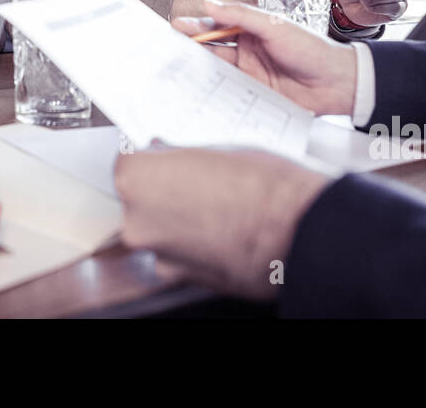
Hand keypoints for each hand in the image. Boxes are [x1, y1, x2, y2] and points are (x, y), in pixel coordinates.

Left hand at [115, 146, 331, 299]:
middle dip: (162, 191)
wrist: (298, 232)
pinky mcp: (178, 277)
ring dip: (177, 220)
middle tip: (197, 183)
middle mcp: (136, 218)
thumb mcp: (216, 148)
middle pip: (138, 198)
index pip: (128, 163)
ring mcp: (156, 252)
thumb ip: (180, 156)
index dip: (152, 161)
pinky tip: (220, 232)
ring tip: (216, 209)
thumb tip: (172, 157)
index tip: (166, 160)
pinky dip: (191, 245)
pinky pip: (175, 253)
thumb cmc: (264, 186)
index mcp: (137, 177)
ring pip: (157, 228)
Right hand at [172, 0, 356, 114]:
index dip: (197, 26)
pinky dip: (215, 89)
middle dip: (192, 46)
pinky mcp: (253, 93)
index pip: (218, 25)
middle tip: (171, 46)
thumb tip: (210, 4)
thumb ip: (240, 15)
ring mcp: (250, 72)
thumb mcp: (274, 26)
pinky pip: (229, 90)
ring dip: (201, 67)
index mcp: (252, 29)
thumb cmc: (310, 49)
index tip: (177, 25)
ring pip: (218, 69)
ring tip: (179, 67)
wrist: (336, 82)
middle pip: (213, 47)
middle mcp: (248, 49)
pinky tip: (200, 88)